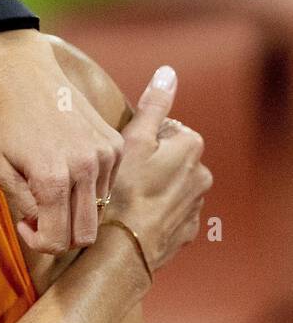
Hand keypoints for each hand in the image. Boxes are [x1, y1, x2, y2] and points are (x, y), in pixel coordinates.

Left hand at [0, 31, 123, 253]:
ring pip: (99, 209)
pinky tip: (67, 165)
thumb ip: (23, 205)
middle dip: (62, 235)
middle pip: (86, 234)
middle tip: (40, 216)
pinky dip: (89, 185)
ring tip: (52, 185)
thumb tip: (43, 226)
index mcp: (54, 179)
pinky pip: (108, 183)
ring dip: (76, 208)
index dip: (39, 243)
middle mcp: (87, 169)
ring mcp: (106, 154)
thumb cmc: (3, 119)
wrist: (22, 73)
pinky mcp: (115, 143)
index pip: (58, 241)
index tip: (27, 226)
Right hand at [108, 67, 212, 276]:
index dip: (139, 139)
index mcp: (190, 147)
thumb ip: (154, 105)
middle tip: (120, 177)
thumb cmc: (122, 191)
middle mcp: (201, 175)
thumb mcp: (133, 140)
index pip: (165, 129)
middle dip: (149, 164)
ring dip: (151, 189)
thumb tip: (168, 72)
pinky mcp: (186, 231)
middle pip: (169, 158)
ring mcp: (195, 205)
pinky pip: (169, 213)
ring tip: (124, 199)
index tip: (122, 155)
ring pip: (169, 186)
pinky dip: (154, 213)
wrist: (123, 249)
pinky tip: (133, 217)